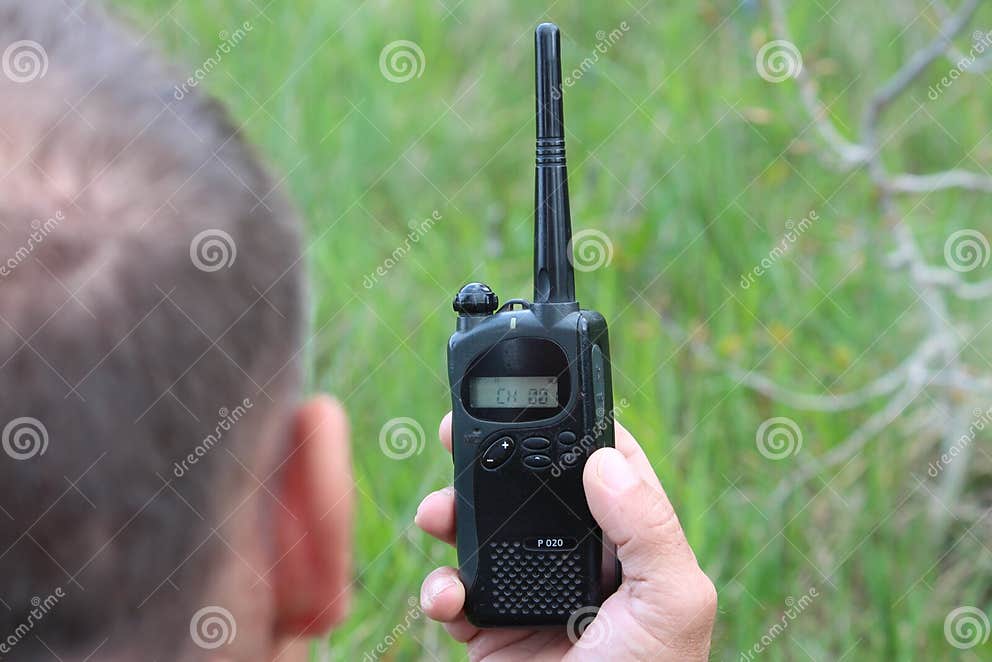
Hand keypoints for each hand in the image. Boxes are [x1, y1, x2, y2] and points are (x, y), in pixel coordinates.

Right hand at [414, 413, 716, 660]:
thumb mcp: (675, 605)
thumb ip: (649, 528)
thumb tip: (602, 460)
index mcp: (629, 544)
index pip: (602, 465)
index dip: (572, 425)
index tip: (539, 392)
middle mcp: (578, 559)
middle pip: (529, 484)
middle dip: (491, 455)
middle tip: (453, 429)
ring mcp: (532, 590)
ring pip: (481, 528)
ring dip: (450, 512)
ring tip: (433, 513)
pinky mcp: (493, 629)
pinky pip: (454, 592)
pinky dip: (439, 589)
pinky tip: (445, 600)